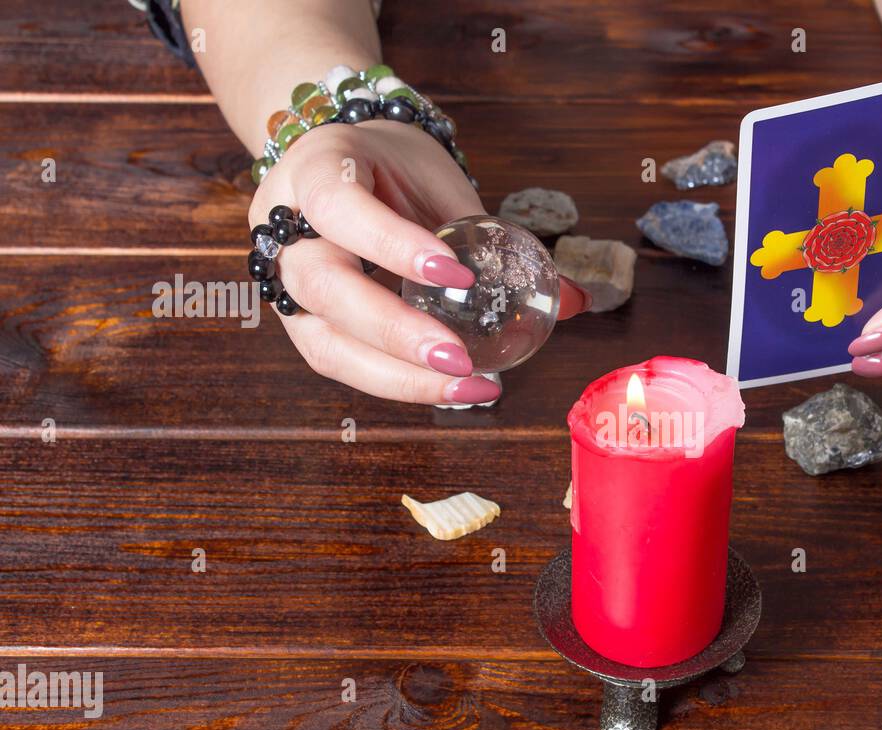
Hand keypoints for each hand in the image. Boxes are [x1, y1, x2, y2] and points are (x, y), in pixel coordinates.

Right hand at [250, 120, 588, 403]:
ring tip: (469, 388)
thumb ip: (493, 237)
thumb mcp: (442, 184)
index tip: (456, 274)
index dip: (392, 244)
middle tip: (460, 358)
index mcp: (315, 169)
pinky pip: (341, 363)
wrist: (341, 164)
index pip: (340, 207)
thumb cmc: (392, 170)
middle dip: (395, 332)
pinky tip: (449, 390)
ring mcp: (284, 282)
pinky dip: (396, 383)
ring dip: (398, 376)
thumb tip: (574, 299)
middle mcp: (283, 228)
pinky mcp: (302, 323)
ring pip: (324, 343)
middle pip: (324, 288)